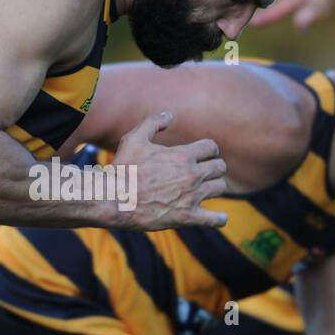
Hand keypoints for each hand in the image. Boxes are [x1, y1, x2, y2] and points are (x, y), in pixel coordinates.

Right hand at [110, 112, 227, 230]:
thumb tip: (169, 115)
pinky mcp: (187, 217)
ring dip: (215, 186)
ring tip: (208, 189)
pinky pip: (214, 219)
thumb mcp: (134, 139)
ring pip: (219, 187)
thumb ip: (153, 123)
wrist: (115, 199)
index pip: (211, 147)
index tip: (204, 154)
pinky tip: (219, 218)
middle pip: (219, 167)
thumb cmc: (123, 169)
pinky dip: (218, 218)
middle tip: (206, 171)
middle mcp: (192, 175)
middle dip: (214, 166)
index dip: (208, 149)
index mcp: (183, 156)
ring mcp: (192, 197)